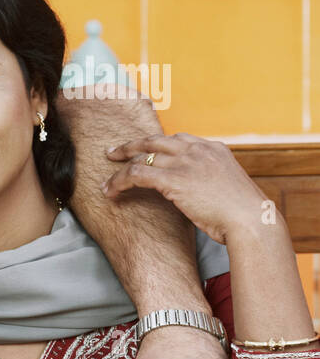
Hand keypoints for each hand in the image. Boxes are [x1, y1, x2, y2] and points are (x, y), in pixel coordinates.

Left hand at [103, 132, 266, 243]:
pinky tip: (110, 191)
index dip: (157, 144)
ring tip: (107, 181)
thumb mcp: (229, 188)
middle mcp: (198, 150)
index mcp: (214, 149)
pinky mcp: (174, 178)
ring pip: (142, 158)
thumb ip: (211, 181)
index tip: (145, 149)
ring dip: (121, 170)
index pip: (179, 139)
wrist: (251, 220)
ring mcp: (186, 162)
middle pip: (155, 141)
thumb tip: (198, 192)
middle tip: (114, 153)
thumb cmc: (243, 213)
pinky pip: (136, 174)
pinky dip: (119, 181)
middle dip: (131, 146)